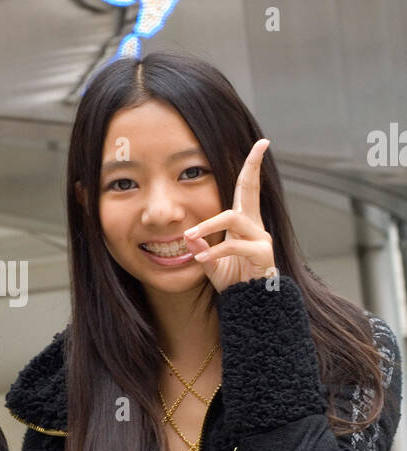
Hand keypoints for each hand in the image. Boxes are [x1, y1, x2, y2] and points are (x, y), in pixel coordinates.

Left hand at [182, 139, 276, 292]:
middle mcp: (255, 225)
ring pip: (232, 218)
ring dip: (208, 225)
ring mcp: (261, 238)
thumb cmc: (233, 281)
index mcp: (244, 223)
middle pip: (251, 190)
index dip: (252, 167)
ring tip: (189, 236)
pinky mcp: (262, 253)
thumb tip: (187, 237)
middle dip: (254, 166)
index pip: (246, 189)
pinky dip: (215, 251)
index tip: (261, 144)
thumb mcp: (210, 263)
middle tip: (260, 145)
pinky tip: (201, 258)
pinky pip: (235, 245)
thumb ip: (199, 248)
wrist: (249, 306)